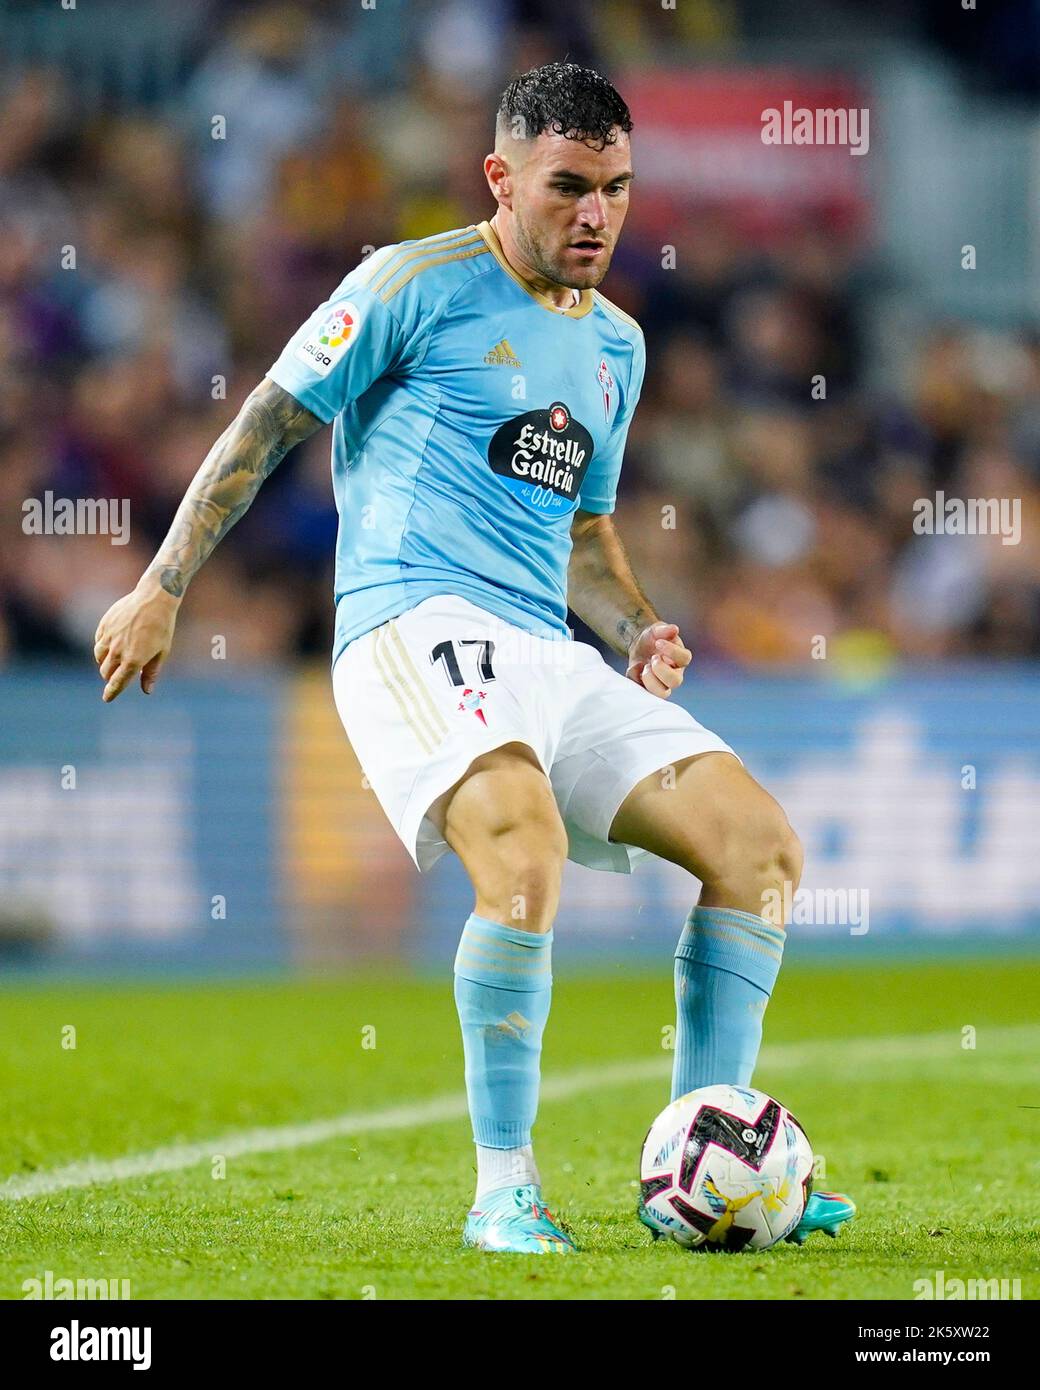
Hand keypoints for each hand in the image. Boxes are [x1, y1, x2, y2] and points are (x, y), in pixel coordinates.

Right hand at [93, 577, 180, 701]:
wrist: (154, 599)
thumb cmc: (162, 627)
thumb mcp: (161, 652)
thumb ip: (151, 672)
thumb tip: (147, 691)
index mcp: (133, 660)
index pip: (117, 682)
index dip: (111, 692)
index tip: (107, 698)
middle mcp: (117, 651)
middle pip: (105, 672)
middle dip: (110, 677)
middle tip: (117, 675)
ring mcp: (109, 637)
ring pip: (99, 657)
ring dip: (105, 662)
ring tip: (115, 659)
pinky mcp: (104, 625)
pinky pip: (98, 641)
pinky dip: (103, 646)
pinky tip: (112, 643)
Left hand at [625, 621, 691, 698]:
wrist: (640, 645)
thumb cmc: (653, 638)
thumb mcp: (657, 629)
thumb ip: (664, 629)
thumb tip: (674, 629)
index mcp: (680, 658)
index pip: (684, 658)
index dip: (672, 651)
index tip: (658, 642)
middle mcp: (674, 673)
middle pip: (676, 681)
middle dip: (661, 670)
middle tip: (652, 658)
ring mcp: (662, 683)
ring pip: (663, 693)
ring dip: (650, 681)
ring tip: (644, 666)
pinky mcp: (648, 688)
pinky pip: (643, 691)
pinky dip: (635, 679)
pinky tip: (633, 668)